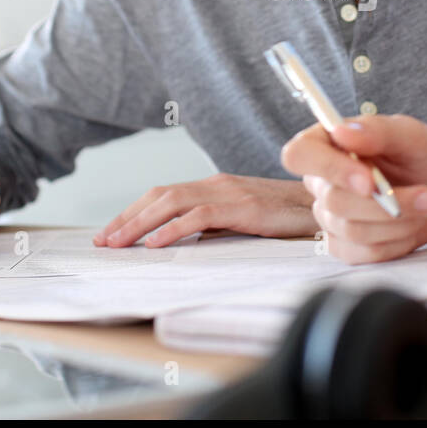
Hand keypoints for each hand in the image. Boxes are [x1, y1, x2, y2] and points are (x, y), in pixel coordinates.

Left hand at [94, 174, 316, 247]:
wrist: (324, 205)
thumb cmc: (286, 216)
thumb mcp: (242, 220)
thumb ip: (214, 225)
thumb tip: (183, 241)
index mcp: (214, 186)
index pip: (162, 194)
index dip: (133, 212)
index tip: (110, 233)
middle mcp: (217, 184)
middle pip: (159, 195)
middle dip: (126, 218)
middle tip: (103, 241)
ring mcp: (229, 193)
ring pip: (172, 202)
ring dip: (140, 224)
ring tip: (118, 243)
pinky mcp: (244, 207)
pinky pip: (200, 216)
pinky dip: (174, 228)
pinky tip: (156, 243)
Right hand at [281, 115, 426, 262]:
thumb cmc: (423, 154)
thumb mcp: (410, 134)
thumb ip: (377, 130)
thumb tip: (341, 131)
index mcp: (324, 143)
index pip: (298, 155)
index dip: (328, 170)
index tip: (369, 181)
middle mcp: (320, 180)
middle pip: (333, 201)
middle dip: (386, 203)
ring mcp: (330, 216)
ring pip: (352, 230)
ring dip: (399, 221)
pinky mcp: (345, 245)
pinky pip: (363, 253)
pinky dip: (397, 242)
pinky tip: (413, 224)